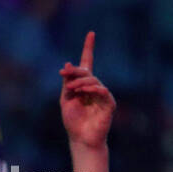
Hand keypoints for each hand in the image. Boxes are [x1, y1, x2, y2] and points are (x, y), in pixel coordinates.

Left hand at [58, 31, 114, 150]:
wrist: (81, 138)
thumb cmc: (73, 121)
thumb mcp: (66, 99)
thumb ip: (67, 84)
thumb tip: (68, 65)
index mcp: (83, 85)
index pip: (87, 63)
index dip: (88, 48)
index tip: (91, 33)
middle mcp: (94, 87)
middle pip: (86, 72)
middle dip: (75, 71)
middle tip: (64, 74)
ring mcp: (102, 94)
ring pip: (93, 80)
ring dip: (81, 82)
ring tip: (73, 89)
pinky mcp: (108, 103)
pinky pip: (102, 91)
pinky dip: (93, 89)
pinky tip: (85, 91)